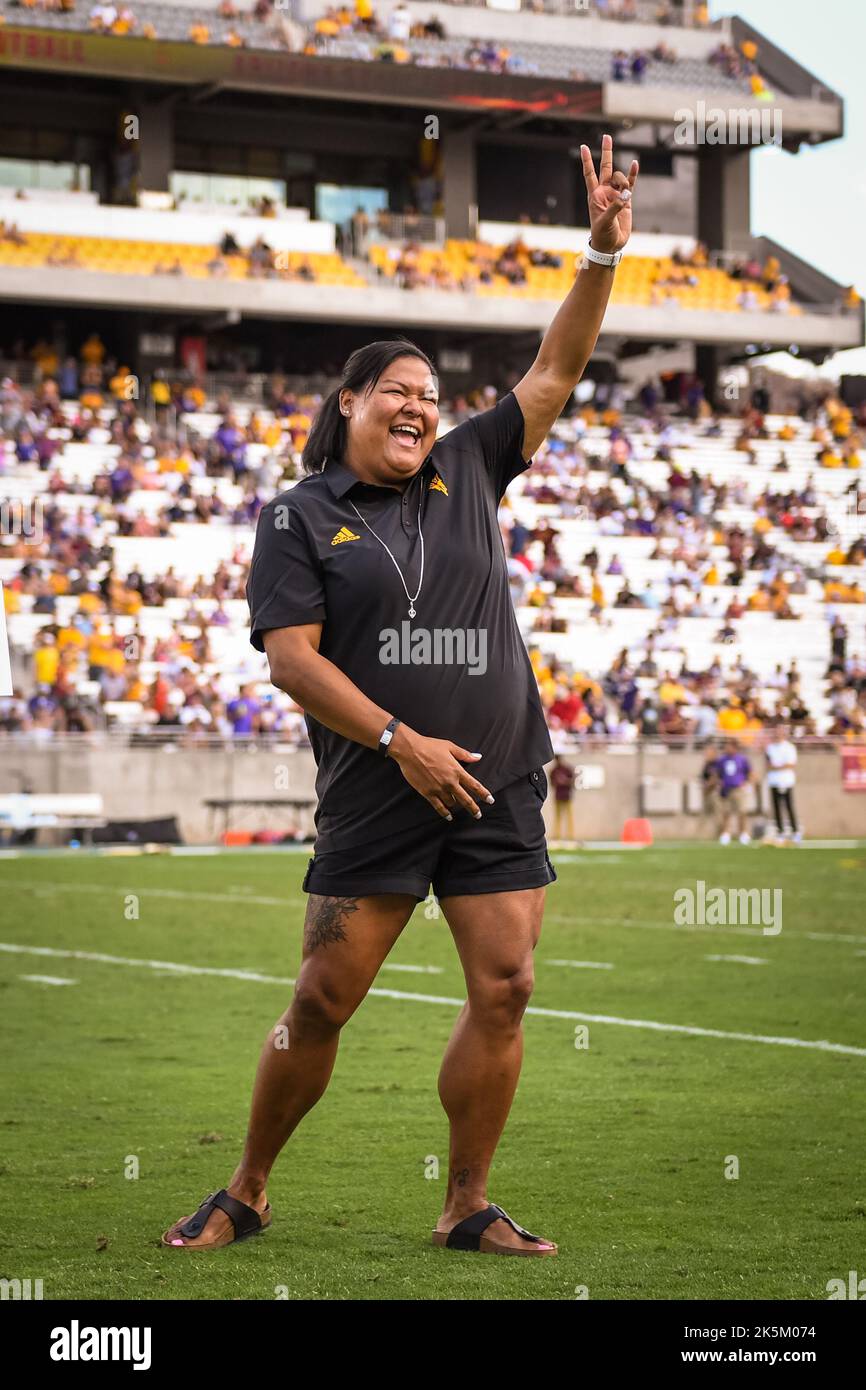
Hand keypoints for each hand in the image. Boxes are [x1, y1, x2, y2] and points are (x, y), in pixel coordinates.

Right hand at [388, 726, 493, 819]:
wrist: (410, 750)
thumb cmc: (429, 746)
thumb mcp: (450, 747)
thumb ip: (465, 755)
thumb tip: (478, 757)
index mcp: (457, 771)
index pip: (475, 786)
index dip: (484, 794)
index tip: (490, 800)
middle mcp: (450, 782)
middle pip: (466, 800)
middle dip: (474, 808)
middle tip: (478, 814)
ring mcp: (439, 789)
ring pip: (452, 803)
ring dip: (456, 805)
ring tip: (457, 805)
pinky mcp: (428, 793)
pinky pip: (438, 807)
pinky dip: (444, 813)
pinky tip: (448, 816)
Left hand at [580, 133, 638, 254]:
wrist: (611, 245)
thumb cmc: (603, 234)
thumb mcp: (605, 221)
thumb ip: (616, 206)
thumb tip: (627, 194)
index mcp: (595, 196)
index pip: (589, 174)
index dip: (587, 161)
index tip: (584, 147)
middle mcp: (604, 192)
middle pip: (605, 168)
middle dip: (606, 153)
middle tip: (607, 137)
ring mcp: (615, 195)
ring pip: (620, 177)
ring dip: (624, 179)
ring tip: (625, 194)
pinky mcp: (626, 200)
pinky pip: (631, 184)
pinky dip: (633, 174)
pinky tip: (635, 163)